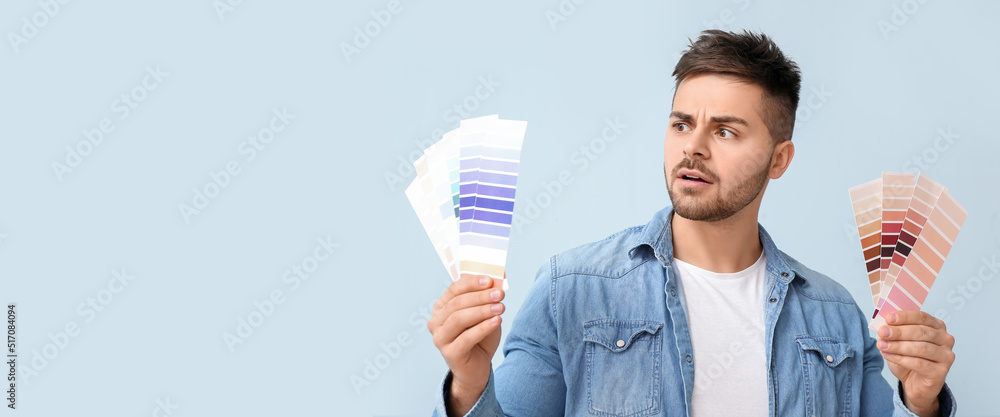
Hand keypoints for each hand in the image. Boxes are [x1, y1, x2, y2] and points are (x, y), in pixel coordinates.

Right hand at [427, 274, 505, 415]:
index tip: (490, 280)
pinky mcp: (449, 353)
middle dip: (480, 296)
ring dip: (482, 310)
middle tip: (499, 293)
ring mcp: (439, 338)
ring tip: (500, 307)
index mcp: (441, 308)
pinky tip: (496, 320)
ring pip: (459, 319)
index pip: (453, 290)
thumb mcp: (485, 313)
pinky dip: (483, 327)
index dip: (471, 283)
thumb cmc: (480, 337)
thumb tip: (500, 276)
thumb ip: (488, 296)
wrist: (478, 367)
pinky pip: (466, 337)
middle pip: (456, 303)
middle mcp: (436, 322)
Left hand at [878, 311, 954, 416]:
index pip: (922, 317)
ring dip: (898, 346)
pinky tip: (888, 356)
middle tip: (882, 332)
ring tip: (881, 345)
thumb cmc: (909, 358)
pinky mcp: (941, 371)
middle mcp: (945, 339)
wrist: (915, 383)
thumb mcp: (900, 341)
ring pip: (921, 348)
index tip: (889, 318)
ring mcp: (946, 355)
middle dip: (899, 332)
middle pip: (921, 332)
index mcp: (937, 326)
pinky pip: (919, 364)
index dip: (905, 317)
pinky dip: (901, 359)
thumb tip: (883, 326)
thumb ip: (895, 331)